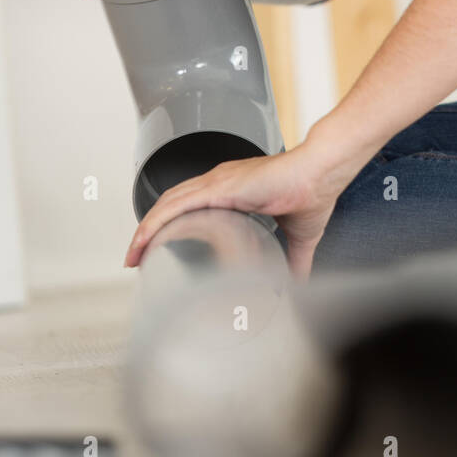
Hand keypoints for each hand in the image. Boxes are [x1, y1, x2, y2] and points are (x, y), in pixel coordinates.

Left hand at [123, 134, 359, 279]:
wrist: (323, 171)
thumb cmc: (313, 192)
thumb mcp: (298, 237)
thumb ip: (294, 261)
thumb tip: (296, 285)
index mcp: (232, 189)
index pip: (188, 204)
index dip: (168, 224)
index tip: (158, 249)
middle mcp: (218, 181)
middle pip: (169, 204)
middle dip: (148, 231)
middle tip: (136, 258)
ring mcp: (217, 181)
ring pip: (167, 203)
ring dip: (145, 229)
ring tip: (133, 254)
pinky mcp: (221, 187)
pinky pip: (178, 204)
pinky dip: (156, 221)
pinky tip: (144, 237)